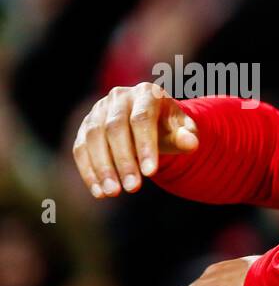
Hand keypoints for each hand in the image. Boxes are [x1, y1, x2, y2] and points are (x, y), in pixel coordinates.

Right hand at [73, 82, 198, 196]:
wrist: (152, 121)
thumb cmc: (171, 127)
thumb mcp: (184, 129)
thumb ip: (187, 136)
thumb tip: (190, 143)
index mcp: (146, 93)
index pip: (142, 119)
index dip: (145, 146)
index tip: (150, 173)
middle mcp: (118, 97)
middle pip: (115, 128)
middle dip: (123, 161)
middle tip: (132, 188)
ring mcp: (98, 110)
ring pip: (93, 138)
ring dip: (102, 168)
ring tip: (113, 192)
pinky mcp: (85, 126)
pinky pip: (81, 148)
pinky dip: (88, 171)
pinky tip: (99, 191)